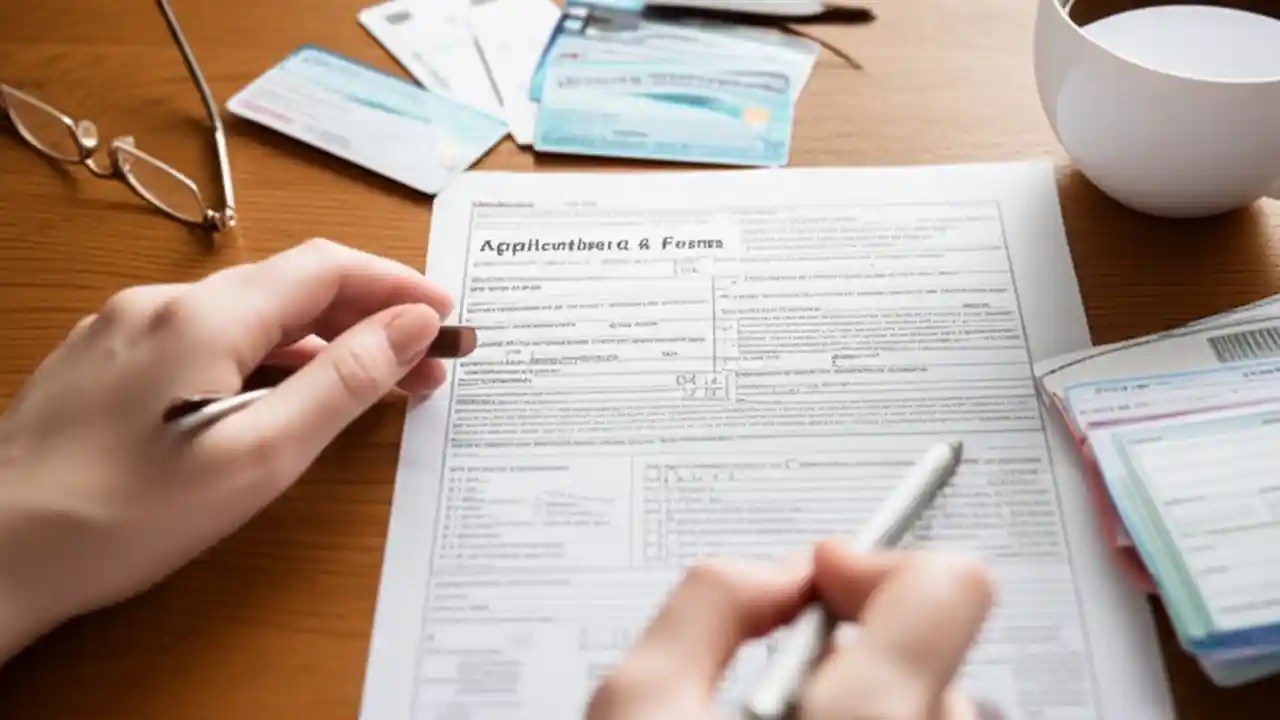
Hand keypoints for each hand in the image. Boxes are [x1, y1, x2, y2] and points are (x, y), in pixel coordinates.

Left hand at [0, 239, 451, 660]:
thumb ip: (343, 382)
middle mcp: (162, 302)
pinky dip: (262, 355)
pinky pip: (204, 338)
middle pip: (288, 287)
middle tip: (424, 364)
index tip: (448, 314)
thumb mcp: (260, 453)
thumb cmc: (127, 513)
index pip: (326, 268)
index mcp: (206, 314)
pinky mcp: (102, 363)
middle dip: (366, 316)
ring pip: (245, 314)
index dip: (396, 282)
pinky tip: (277, 396)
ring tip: (367, 385)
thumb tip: (411, 323)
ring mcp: (123, 329)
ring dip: (316, 340)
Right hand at [590, 540, 993, 719]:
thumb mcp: (634, 707)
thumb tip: (776, 575)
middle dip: (855, 649)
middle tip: (779, 685)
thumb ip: (707, 604)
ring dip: (867, 703)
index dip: (876, 562)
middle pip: (935, 652)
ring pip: (931, 707)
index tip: (823, 579)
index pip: (948, 585)